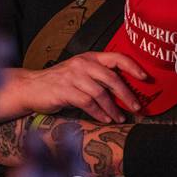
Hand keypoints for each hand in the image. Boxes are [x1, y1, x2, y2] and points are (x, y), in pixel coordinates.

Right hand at [17, 52, 147, 123]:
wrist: (31, 87)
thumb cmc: (59, 82)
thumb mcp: (80, 72)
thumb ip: (98, 76)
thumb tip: (124, 89)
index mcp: (90, 57)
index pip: (117, 57)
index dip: (133, 67)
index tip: (145, 78)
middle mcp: (82, 64)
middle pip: (112, 78)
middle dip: (127, 95)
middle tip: (137, 107)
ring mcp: (73, 77)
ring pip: (101, 93)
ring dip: (113, 108)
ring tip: (120, 118)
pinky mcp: (65, 90)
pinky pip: (88, 103)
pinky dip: (99, 113)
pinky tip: (105, 119)